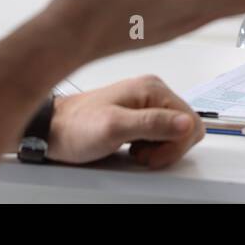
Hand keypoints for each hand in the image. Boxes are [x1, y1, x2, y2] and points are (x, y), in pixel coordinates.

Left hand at [46, 76, 204, 167]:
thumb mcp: (114, 127)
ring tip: (135, 150)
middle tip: (142, 154)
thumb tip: (185, 123)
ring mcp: (146, 103)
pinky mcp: (140, 115)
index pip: (191, 121)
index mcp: (152, 89)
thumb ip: (152, 124)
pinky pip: (162, 135)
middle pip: (186, 127)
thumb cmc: (76, 127)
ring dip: (160, 149)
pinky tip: (134, 148)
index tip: (153, 155)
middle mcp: (152, 92)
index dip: (176, 145)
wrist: (53, 130)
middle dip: (169, 148)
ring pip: (175, 133)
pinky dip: (152, 147)